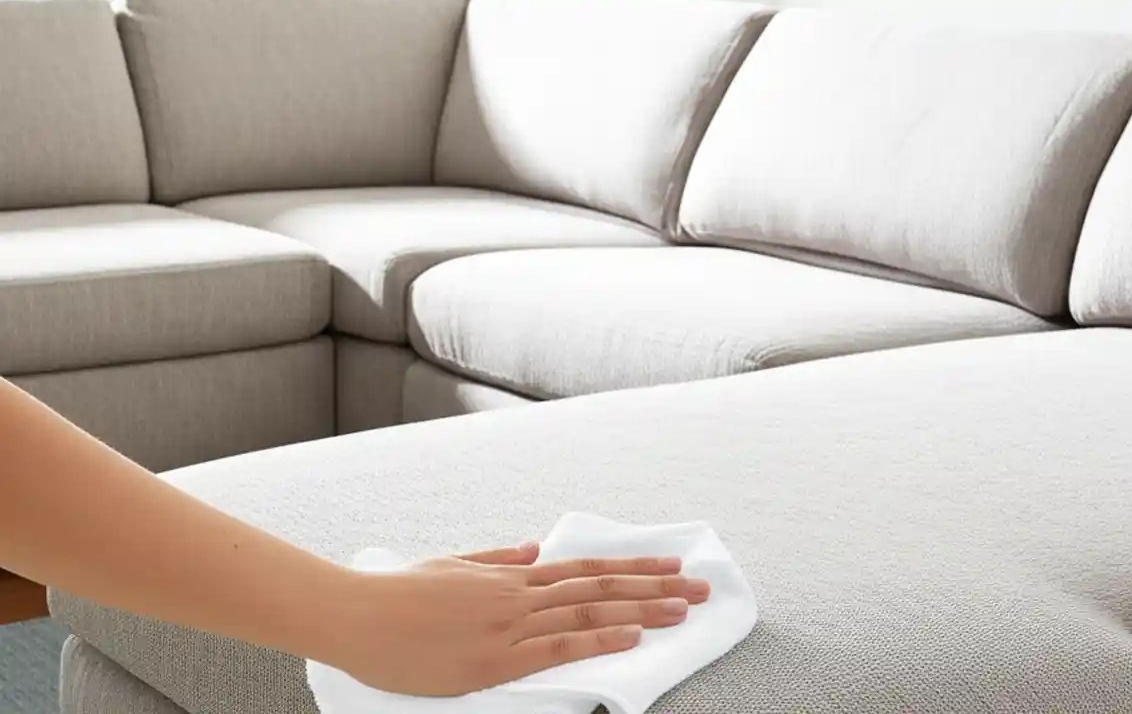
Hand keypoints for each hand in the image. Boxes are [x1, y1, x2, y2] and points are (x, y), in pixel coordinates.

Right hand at [322, 542, 711, 696]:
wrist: (355, 614)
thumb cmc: (397, 594)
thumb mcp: (451, 565)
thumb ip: (495, 559)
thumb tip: (533, 547)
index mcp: (511, 576)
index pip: (586, 568)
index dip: (633, 567)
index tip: (671, 565)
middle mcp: (519, 594)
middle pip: (601, 587)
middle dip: (655, 586)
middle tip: (701, 587)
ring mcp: (509, 625)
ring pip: (589, 613)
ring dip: (642, 610)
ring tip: (683, 610)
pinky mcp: (494, 658)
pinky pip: (557, 646)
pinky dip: (599, 640)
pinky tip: (632, 637)